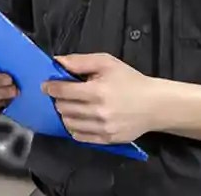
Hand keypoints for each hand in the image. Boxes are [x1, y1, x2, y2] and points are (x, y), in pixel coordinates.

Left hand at [43, 53, 162, 143]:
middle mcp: (98, 112)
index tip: (46, 85)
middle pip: (64, 108)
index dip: (51, 87)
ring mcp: (102, 128)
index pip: (63, 91)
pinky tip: (79, 119)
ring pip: (69, 123)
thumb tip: (57, 61)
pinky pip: (79, 137)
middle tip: (63, 94)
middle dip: (59, 100)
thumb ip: (81, 61)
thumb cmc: (130, 80)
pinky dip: (74, 128)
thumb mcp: (107, 63)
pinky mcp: (106, 140)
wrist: (154, 105)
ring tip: (71, 106)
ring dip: (65, 114)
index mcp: (97, 91)